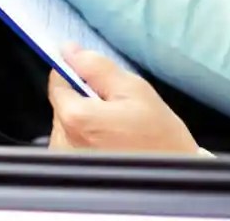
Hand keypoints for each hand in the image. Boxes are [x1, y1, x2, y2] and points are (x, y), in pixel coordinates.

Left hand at [48, 45, 200, 154]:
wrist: (171, 179)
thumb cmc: (159, 137)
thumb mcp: (135, 90)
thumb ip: (97, 67)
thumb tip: (71, 50)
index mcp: (76, 117)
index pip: (58, 79)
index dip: (78, 71)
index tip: (96, 75)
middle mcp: (63, 140)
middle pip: (63, 101)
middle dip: (85, 96)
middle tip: (117, 104)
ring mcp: (66, 157)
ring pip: (68, 121)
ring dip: (87, 117)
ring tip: (117, 125)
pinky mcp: (71, 169)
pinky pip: (73, 140)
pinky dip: (88, 136)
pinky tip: (112, 140)